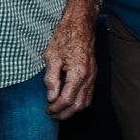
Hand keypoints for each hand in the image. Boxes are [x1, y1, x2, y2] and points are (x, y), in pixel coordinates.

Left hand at [41, 0, 97, 119]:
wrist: (80, 24)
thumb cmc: (65, 36)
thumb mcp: (51, 56)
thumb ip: (51, 78)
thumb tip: (51, 97)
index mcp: (78, 73)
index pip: (66, 99)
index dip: (55, 108)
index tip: (46, 109)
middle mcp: (88, 77)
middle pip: (78, 105)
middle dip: (64, 114)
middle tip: (51, 115)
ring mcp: (93, 76)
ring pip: (86, 102)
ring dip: (73, 111)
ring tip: (60, 113)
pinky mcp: (93, 74)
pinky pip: (89, 94)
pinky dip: (80, 103)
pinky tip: (71, 104)